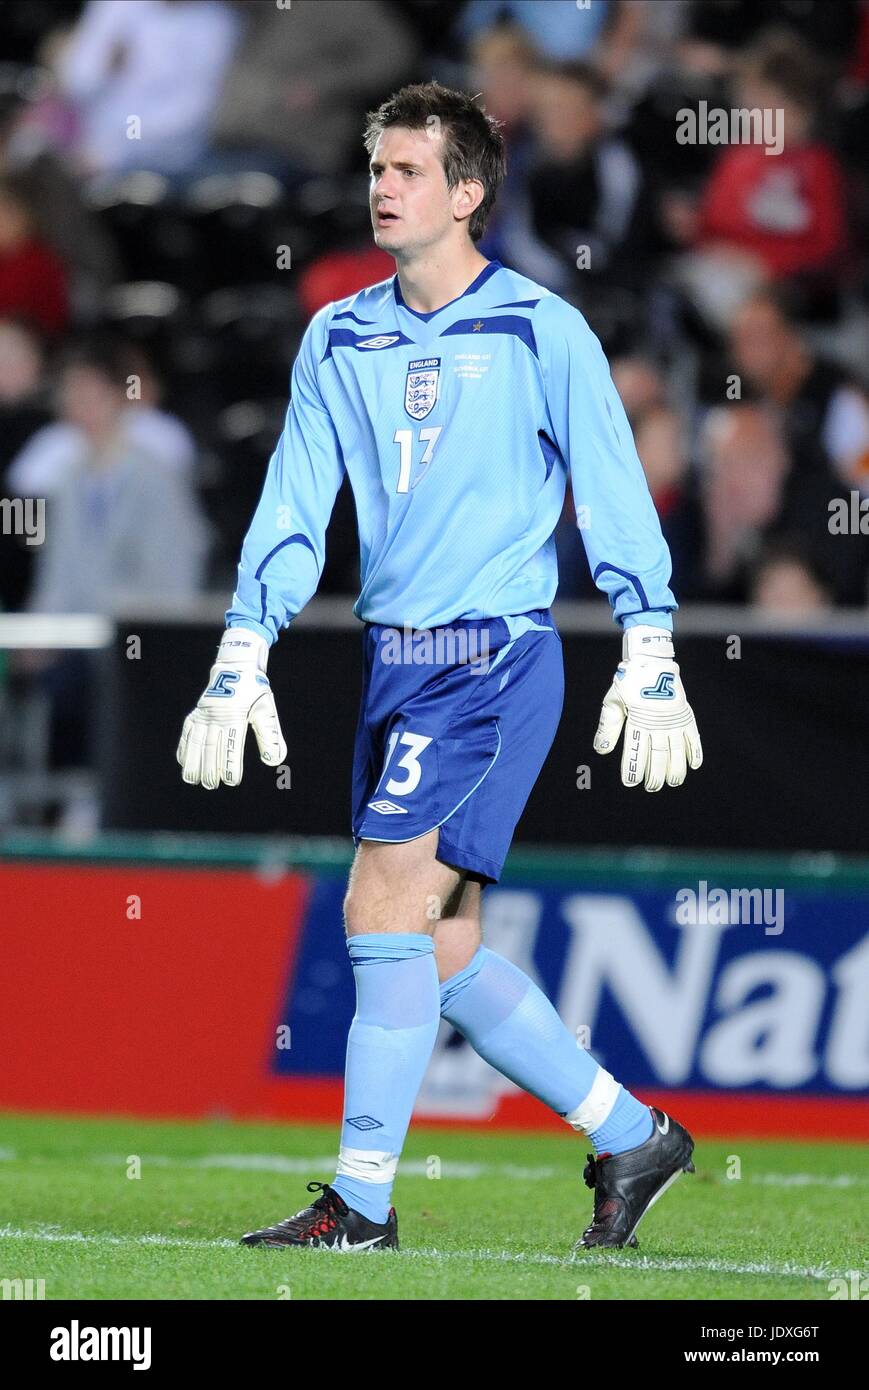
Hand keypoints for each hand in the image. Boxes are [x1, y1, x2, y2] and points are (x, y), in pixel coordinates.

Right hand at [177, 628, 286, 788]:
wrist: (235, 668)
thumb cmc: (255, 692)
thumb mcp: (266, 710)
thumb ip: (270, 736)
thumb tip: (273, 761)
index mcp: (235, 715)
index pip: (232, 744)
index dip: (231, 764)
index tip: (232, 781)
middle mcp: (216, 716)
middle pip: (211, 746)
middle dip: (210, 768)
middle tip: (212, 785)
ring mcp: (202, 715)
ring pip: (195, 741)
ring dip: (193, 762)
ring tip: (193, 780)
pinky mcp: (195, 714)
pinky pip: (186, 733)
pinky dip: (183, 748)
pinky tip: (183, 763)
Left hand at [593, 625, 701, 791]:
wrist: (652, 659)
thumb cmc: (628, 681)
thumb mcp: (613, 701)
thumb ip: (608, 727)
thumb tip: (600, 751)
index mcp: (638, 720)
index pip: (635, 751)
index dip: (634, 769)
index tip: (631, 783)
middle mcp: (657, 723)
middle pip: (657, 755)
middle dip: (654, 775)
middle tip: (651, 788)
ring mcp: (673, 720)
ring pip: (677, 750)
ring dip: (675, 769)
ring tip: (673, 782)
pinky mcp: (685, 715)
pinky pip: (693, 737)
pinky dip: (695, 752)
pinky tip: (694, 766)